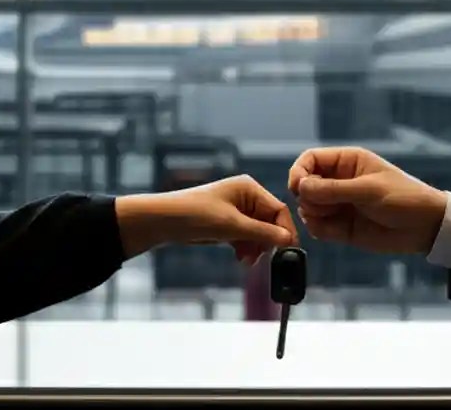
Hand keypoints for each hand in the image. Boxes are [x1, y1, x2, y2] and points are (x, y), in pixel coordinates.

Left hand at [115, 175, 297, 263]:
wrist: (162, 221)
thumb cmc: (195, 215)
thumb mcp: (231, 226)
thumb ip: (262, 233)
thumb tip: (288, 240)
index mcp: (249, 188)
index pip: (278, 210)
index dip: (284, 231)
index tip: (287, 251)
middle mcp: (245, 197)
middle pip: (269, 222)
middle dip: (266, 242)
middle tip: (262, 258)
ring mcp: (235, 210)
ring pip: (257, 232)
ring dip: (255, 247)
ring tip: (246, 260)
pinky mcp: (225, 223)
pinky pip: (244, 237)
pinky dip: (245, 247)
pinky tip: (240, 258)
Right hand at [288, 146, 446, 254]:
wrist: (426, 228)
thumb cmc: (403, 198)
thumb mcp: (369, 190)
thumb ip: (333, 189)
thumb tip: (301, 187)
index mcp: (347, 162)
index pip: (310, 160)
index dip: (299, 172)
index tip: (297, 187)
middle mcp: (339, 181)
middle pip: (304, 185)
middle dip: (308, 197)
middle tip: (324, 207)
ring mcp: (339, 205)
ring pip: (307, 208)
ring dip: (313, 215)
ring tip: (335, 220)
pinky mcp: (341, 227)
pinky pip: (317, 227)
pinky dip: (320, 230)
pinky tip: (336, 232)